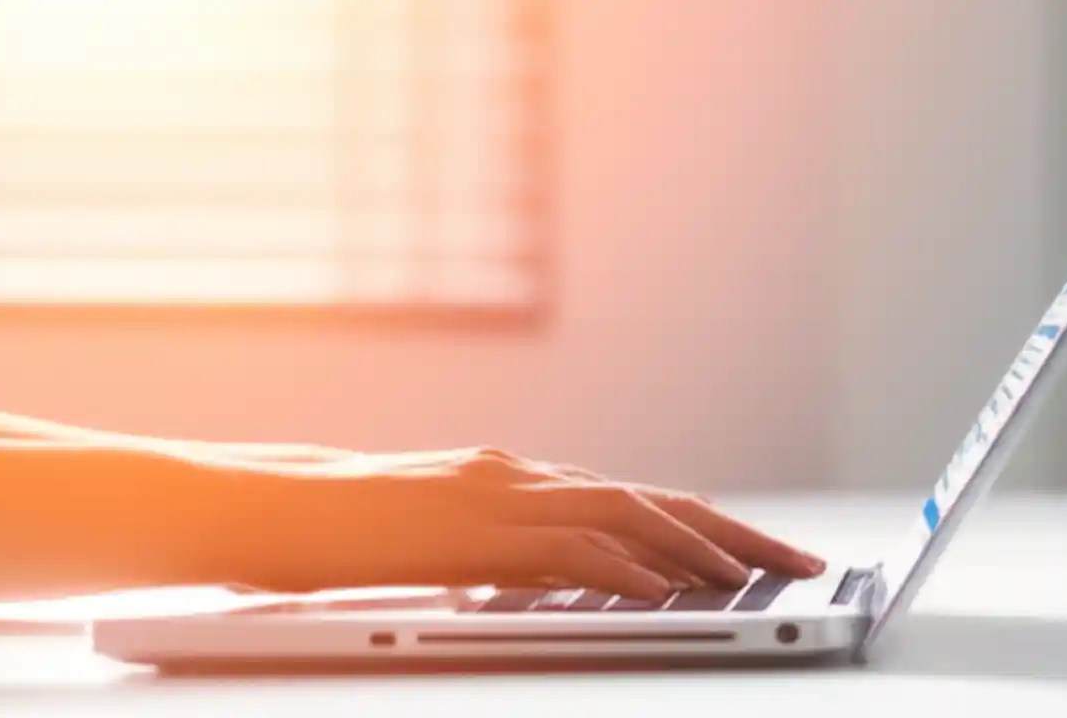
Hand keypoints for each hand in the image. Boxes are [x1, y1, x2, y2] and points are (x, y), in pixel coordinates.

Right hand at [241, 447, 826, 600]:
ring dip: (703, 546)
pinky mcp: (473, 530)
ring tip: (765, 574)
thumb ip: (496, 544)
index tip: (756, 551)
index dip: (702, 526)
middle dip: (734, 532)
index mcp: (515, 479)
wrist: (265, 506)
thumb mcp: (435, 534)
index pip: (630, 501)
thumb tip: (553, 574)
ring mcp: (498, 497)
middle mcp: (520, 477)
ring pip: (628, 515)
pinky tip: (672, 589)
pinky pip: (569, 549)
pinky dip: (630, 568)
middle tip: (802, 559)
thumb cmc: (342, 528)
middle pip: (653, 500)